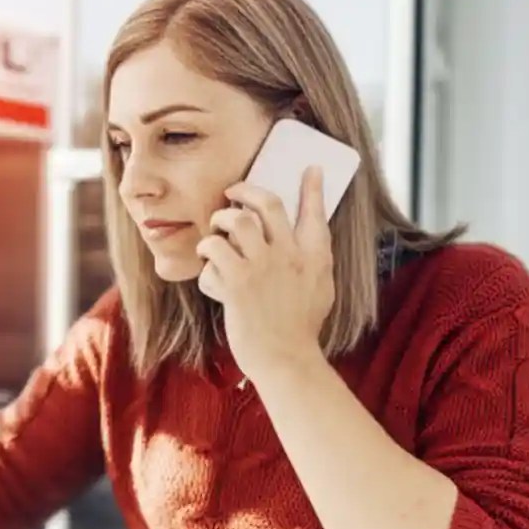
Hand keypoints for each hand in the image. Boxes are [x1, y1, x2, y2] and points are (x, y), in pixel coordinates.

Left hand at [196, 166, 333, 380]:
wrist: (285, 360)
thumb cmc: (300, 329)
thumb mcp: (321, 289)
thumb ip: (314, 260)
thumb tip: (309, 238)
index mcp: (314, 257)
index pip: (314, 212)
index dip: (312, 187)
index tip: (311, 169)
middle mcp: (289, 256)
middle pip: (267, 204)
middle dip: (246, 191)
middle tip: (233, 193)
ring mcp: (262, 268)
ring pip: (236, 221)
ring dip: (219, 222)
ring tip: (214, 232)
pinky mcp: (236, 284)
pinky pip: (213, 253)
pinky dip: (206, 262)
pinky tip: (209, 274)